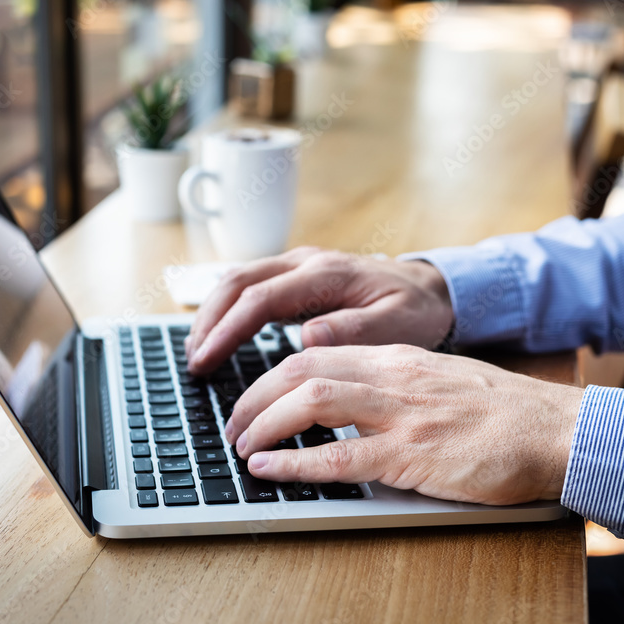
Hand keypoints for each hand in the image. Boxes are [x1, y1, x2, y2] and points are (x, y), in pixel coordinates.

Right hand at [186, 247, 453, 374]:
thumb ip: (354, 330)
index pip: (260, 298)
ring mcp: (297, 265)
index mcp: (325, 274)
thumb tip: (308, 337)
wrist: (430, 287)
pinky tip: (216, 334)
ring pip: (236, 279)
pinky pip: (249, 285)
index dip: (228, 329)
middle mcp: (304, 262)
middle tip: (192, 360)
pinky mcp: (295, 275)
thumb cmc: (415, 310)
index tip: (206, 358)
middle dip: (208, 321)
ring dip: (210, 313)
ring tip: (196, 351)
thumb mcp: (398, 325)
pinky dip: (225, 308)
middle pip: (237, 282)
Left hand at [224, 345, 583, 504]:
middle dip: (254, 396)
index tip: (251, 396)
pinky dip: (295, 462)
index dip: (271, 375)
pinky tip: (269, 470)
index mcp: (396, 359)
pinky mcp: (414, 456)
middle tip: (232, 423)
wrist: (556, 430)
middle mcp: (392, 377)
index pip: (315, 353)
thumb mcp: (438, 380)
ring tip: (241, 445)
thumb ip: (392, 384)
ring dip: (264, 423)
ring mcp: (401, 415)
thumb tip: (346, 400)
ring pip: (311, 403)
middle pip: (300, 370)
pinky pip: (340, 457)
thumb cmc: (501, 412)